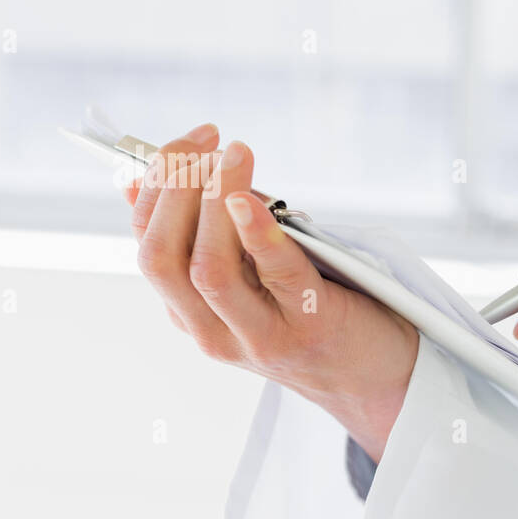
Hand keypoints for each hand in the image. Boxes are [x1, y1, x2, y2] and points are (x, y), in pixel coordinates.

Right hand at [125, 124, 418, 461]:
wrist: (369, 378)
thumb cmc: (308, 312)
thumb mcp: (249, 277)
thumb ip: (212, 233)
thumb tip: (151, 174)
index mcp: (189, 313)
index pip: (148, 245)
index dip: (155, 188)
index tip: (185, 142)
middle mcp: (211, 331)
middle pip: (163, 258)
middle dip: (173, 188)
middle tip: (203, 140)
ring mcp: (258, 335)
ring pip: (209, 269)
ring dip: (210, 201)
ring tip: (230, 153)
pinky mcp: (307, 325)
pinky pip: (275, 275)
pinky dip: (256, 233)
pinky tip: (248, 200)